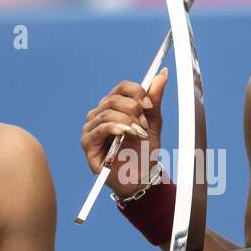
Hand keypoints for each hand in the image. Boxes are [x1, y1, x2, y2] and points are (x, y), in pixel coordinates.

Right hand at [80, 69, 168, 197]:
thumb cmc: (144, 151)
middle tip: (143, 124)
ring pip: (106, 112)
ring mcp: (92, 129)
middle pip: (113, 99)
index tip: (149, 104)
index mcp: (115, 106)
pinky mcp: (88, 144)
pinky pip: (99, 128)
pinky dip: (114, 127)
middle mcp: (100, 114)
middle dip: (133, 109)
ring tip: (138, 133)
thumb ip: (154, 100)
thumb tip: (162, 73)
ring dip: (127, 120)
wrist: (141, 177)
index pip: (122, 88)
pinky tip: (125, 132)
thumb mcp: (153, 123)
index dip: (137, 92)